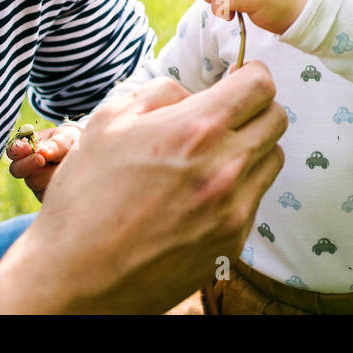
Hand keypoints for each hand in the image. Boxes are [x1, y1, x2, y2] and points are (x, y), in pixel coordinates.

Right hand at [0, 61, 286, 313]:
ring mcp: (234, 208)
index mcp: (196, 130)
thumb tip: (191, 93)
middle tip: (225, 116)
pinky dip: (238, 188)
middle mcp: (226, 167)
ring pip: (272, 159)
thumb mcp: (108, 122)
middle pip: (277, 118)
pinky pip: (255, 199)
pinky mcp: (234, 242)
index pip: (260, 85)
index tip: (237, 79)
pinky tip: (200, 196)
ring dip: (251, 149)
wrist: (75, 278)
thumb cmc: (84, 198)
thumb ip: (159, 93)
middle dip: (255, 108)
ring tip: (211, 158)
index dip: (251, 74)